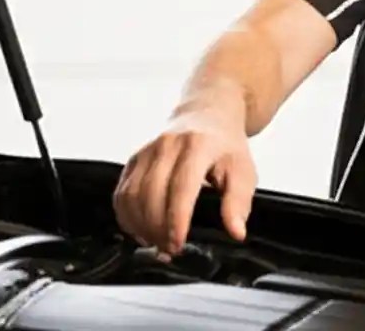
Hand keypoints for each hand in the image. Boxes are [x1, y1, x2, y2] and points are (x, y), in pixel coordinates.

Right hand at [113, 107, 256, 255]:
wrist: (208, 114)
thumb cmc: (225, 146)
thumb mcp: (243, 170)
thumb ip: (238, 202)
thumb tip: (236, 232)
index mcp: (198, 146)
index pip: (181, 187)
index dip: (176, 220)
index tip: (178, 244)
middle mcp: (167, 145)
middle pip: (151, 194)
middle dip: (157, 228)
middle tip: (170, 249)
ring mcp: (147, 150)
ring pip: (131, 195)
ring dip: (140, 226)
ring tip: (156, 243)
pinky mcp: (134, 158)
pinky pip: (121, 192)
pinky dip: (126, 217)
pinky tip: (141, 230)